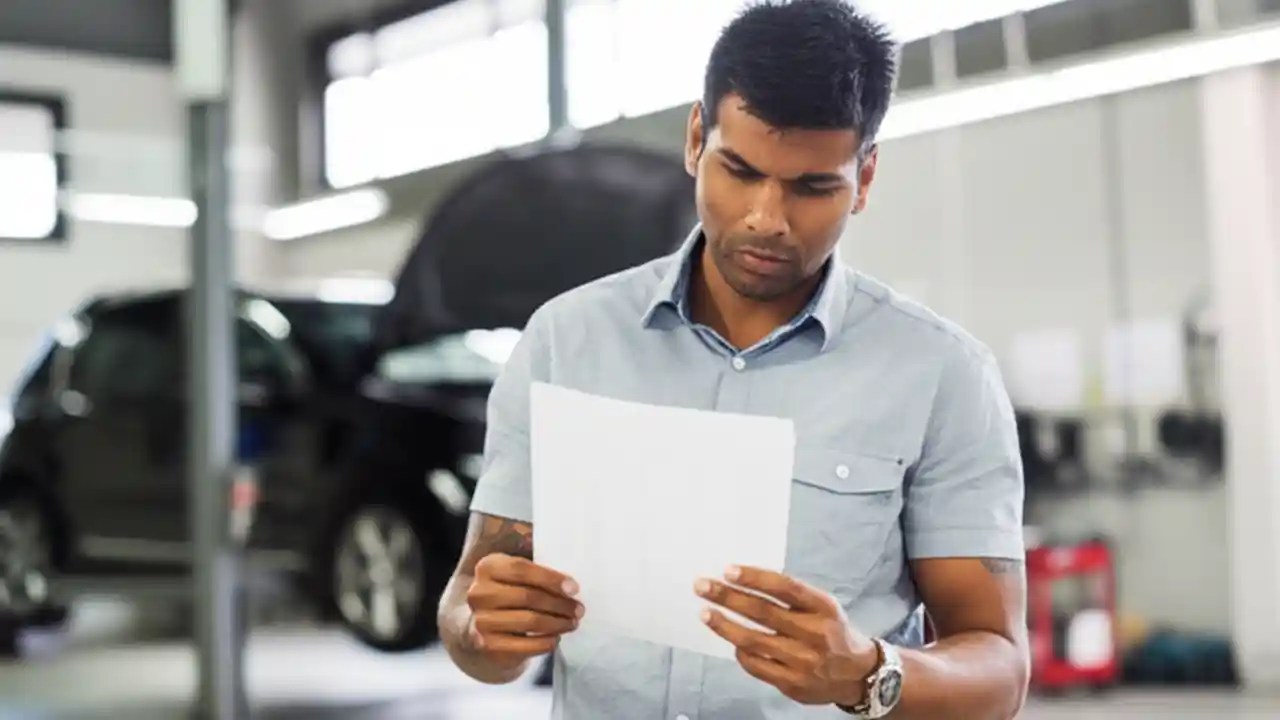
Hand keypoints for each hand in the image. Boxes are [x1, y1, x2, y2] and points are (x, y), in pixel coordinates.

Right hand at [465, 553, 583, 668]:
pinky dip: (545, 642)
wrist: (482, 625)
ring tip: (572, 623)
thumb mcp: (515, 572)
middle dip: (559, 604)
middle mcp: (478, 593)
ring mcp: (480, 620)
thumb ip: (536, 565)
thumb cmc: (510, 591)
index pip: (521, 569)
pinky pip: (524, 645)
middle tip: (579, 609)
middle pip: (528, 596)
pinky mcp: (486, 645)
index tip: (575, 588)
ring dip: (557, 623)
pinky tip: (556, 638)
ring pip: (529, 621)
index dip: (551, 578)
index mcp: (487, 567)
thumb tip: (565, 578)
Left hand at [696, 566, 877, 707]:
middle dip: (728, 597)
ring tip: (705, 613)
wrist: (857, 674)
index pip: (785, 587)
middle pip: (763, 612)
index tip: (728, 571)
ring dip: (725, 625)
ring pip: (754, 641)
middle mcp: (814, 633)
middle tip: (703, 586)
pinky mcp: (793, 683)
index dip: (755, 578)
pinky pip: (757, 665)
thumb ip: (791, 597)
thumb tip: (744, 582)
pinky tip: (731, 641)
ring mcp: (803, 661)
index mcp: (823, 607)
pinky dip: (740, 651)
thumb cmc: (832, 631)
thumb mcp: (822, 606)